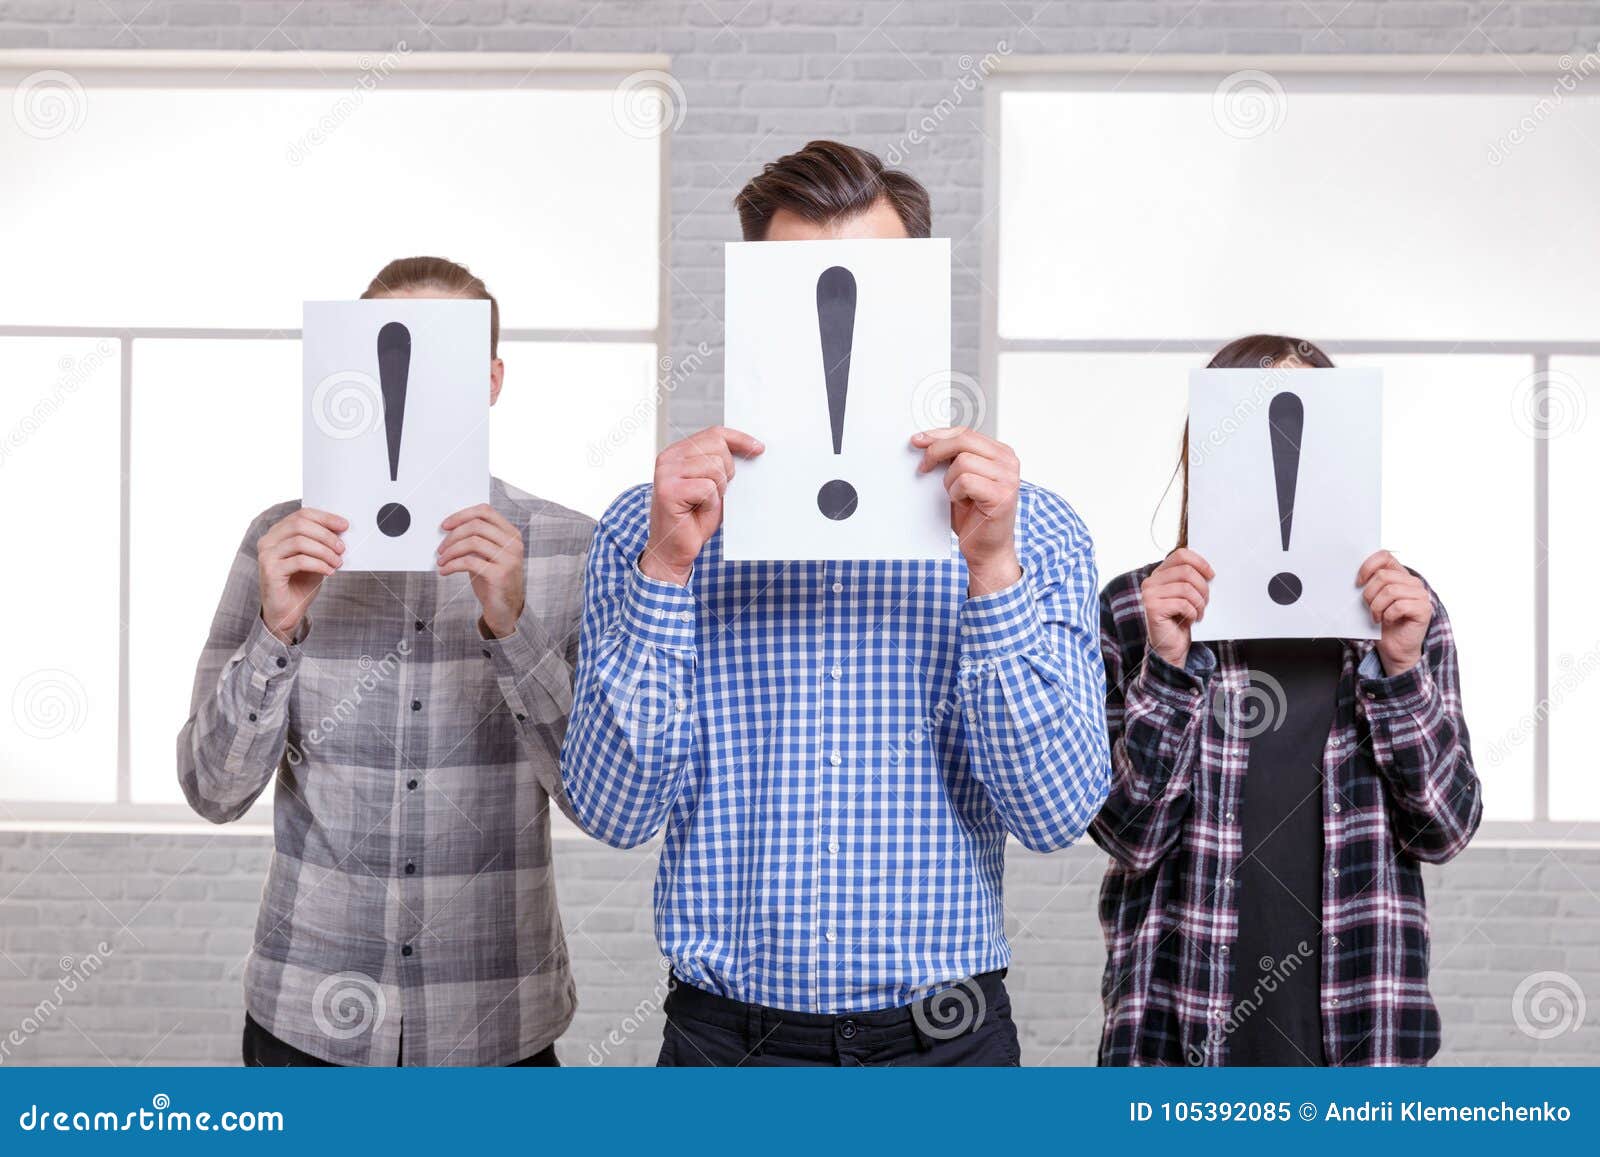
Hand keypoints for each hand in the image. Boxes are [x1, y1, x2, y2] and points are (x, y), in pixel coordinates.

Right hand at [258, 508, 347, 643]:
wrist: (287, 611)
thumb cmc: (300, 583)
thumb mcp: (315, 558)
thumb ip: (322, 543)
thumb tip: (341, 530)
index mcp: (278, 533)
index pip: (302, 514)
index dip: (325, 518)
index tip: (344, 525)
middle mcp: (268, 541)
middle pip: (300, 525)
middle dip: (326, 535)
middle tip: (342, 547)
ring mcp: (267, 555)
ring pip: (300, 542)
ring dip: (325, 551)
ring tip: (337, 562)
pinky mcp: (270, 570)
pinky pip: (299, 561)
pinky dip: (319, 564)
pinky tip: (329, 571)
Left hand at [438, 504, 525, 638]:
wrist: (505, 609)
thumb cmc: (493, 581)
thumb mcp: (487, 556)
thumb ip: (476, 540)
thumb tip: (449, 530)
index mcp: (511, 534)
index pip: (485, 511)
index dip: (461, 515)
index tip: (445, 525)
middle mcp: (513, 544)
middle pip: (476, 525)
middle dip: (453, 535)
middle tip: (441, 547)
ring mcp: (509, 559)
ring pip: (472, 542)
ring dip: (450, 551)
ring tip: (442, 560)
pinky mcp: (500, 574)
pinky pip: (469, 562)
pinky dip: (452, 565)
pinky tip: (445, 571)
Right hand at [641, 426, 763, 585]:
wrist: (674, 550)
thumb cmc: (694, 519)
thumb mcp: (713, 486)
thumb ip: (722, 466)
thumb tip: (750, 450)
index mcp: (677, 452)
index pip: (714, 433)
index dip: (739, 439)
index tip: (758, 448)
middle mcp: (668, 458)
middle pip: (717, 447)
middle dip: (727, 471)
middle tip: (716, 491)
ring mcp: (666, 473)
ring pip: (715, 467)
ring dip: (718, 489)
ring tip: (704, 502)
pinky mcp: (668, 491)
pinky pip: (707, 488)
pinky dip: (710, 503)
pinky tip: (698, 510)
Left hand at [912, 426, 1021, 594]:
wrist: (987, 550)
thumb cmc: (974, 517)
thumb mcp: (960, 480)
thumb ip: (953, 459)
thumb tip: (926, 441)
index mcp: (1001, 454)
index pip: (966, 432)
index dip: (939, 435)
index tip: (918, 440)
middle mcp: (1008, 462)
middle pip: (963, 440)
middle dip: (937, 451)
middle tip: (923, 467)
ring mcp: (1008, 478)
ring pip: (962, 461)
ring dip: (949, 480)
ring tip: (956, 495)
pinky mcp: (1002, 495)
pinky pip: (966, 481)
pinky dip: (955, 492)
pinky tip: (962, 502)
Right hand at [1140, 548, 1213, 669]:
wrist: (1171, 647)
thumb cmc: (1180, 619)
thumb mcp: (1187, 594)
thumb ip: (1190, 579)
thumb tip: (1209, 570)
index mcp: (1159, 574)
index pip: (1181, 555)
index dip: (1200, 562)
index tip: (1211, 575)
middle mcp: (1150, 582)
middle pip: (1186, 571)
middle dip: (1203, 587)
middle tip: (1206, 601)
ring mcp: (1149, 595)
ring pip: (1187, 588)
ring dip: (1199, 603)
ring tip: (1199, 612)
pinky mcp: (1153, 608)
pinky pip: (1183, 603)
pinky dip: (1193, 613)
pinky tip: (1191, 619)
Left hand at [1359, 550, 1430, 675]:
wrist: (1394, 647)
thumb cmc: (1382, 622)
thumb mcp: (1372, 600)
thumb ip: (1368, 584)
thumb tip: (1352, 576)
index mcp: (1399, 575)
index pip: (1384, 556)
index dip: (1368, 566)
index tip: (1358, 582)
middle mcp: (1412, 582)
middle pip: (1383, 576)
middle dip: (1369, 593)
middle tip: (1368, 607)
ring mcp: (1420, 595)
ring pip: (1390, 591)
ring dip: (1377, 606)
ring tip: (1377, 616)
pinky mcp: (1424, 609)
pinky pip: (1399, 606)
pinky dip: (1387, 615)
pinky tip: (1387, 621)